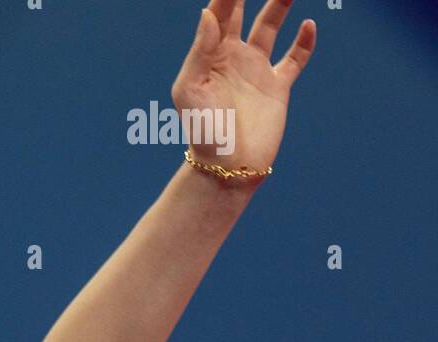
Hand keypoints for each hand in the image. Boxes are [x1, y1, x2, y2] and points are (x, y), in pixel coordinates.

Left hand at [172, 0, 315, 172]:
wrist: (227, 168)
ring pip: (271, 25)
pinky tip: (308, 25)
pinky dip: (303, 42)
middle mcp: (234, 57)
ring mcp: (256, 70)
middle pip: (243, 11)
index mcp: (210, 55)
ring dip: (279, 4)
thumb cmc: (203, 132)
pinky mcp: (277, 87)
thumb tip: (209, 12)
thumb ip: (199, 50)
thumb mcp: (190, 91)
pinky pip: (294, 59)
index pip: (220, 12)